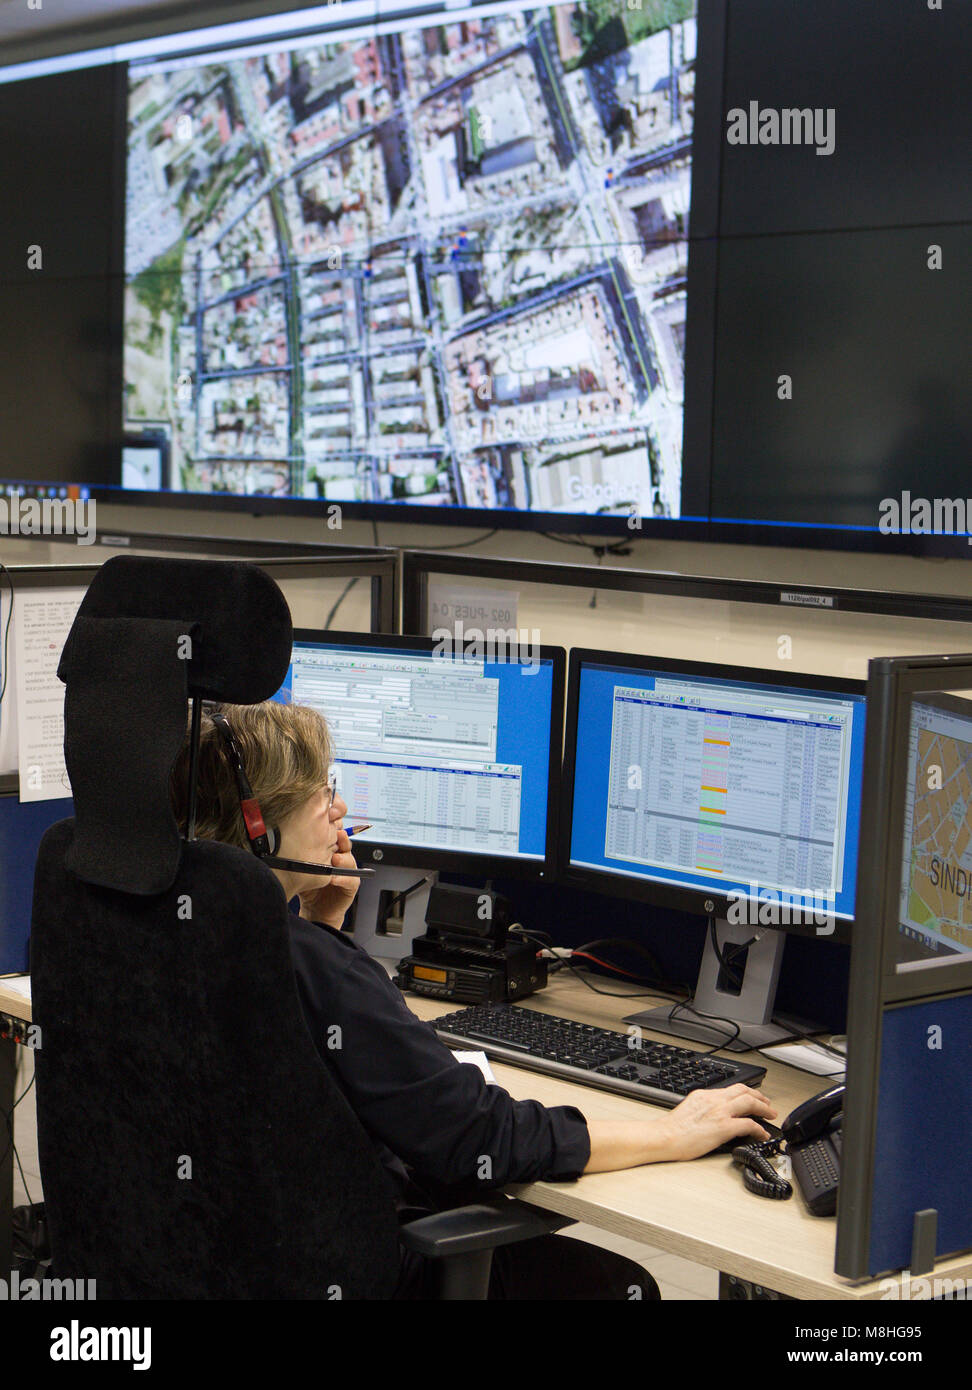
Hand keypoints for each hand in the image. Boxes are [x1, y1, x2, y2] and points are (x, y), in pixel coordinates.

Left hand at [298, 824, 359, 929]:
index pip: (334, 832)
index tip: (330, 821)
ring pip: (349, 859)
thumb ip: (298, 853)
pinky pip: (351, 879)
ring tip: (334, 860)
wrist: (315, 909)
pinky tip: (334, 879)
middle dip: (341, 837)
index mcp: (328, 848)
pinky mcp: (351, 884)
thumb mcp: (301, 867)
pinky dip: (343, 878)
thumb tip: (286, 837)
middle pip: (345, 842)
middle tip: (337, 835)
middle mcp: (339, 856)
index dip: (334, 825)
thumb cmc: (308, 886)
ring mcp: (347, 870)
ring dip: (342, 858)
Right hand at [660, 1084, 777, 1160]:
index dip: (745, 1092)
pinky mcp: (723, 1127)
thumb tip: (714, 1116)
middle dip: (759, 1096)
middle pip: (743, 1091)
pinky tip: (762, 1134)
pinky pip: (748, 1124)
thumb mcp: (689, 1110)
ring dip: (763, 1107)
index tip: (752, 1097)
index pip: (730, 1089)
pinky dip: (759, 1128)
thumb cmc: (672, 1129)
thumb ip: (704, 1108)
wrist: (664, 1137)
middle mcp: (714, 1100)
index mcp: (704, 1095)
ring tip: (771, 1114)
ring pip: (749, 1102)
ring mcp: (720, 1112)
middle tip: (767, 1104)